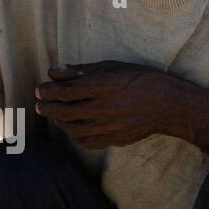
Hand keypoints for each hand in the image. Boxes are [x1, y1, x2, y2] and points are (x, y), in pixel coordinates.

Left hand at [34, 61, 181, 149]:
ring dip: (57, 121)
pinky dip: (73, 135)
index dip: (47, 91)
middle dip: (46, 107)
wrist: (169, 105)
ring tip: (53, 115)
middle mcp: (101, 109)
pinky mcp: (112, 139)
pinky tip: (71, 128)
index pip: (64, 91)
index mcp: (101, 87)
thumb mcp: (113, 67)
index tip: (39, 89)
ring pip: (71, 128)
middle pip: (63, 111)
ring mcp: (106, 127)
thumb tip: (55, 71)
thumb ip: (82, 70)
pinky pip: (85, 141)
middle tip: (39, 103)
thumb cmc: (142, 79)